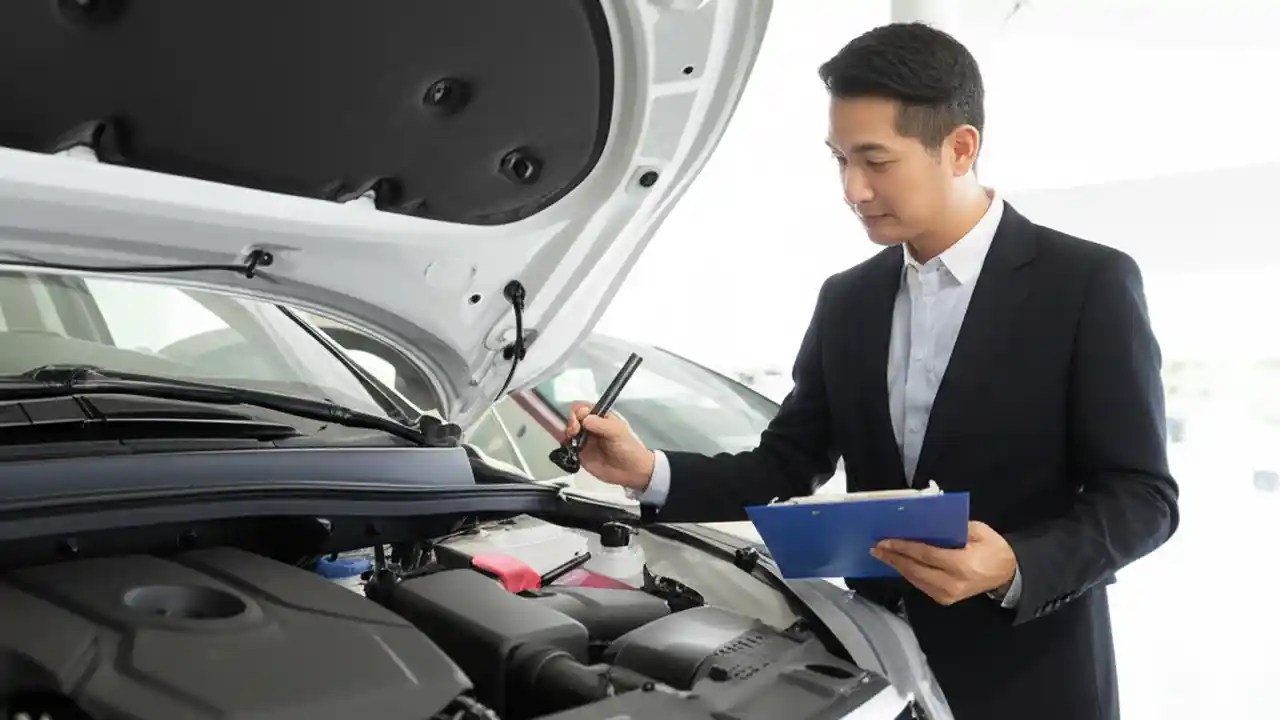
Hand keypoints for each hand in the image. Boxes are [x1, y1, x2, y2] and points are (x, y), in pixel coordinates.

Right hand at [563, 402, 655, 491]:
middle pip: (571, 417)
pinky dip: (564, 444)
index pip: (581, 407)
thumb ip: (601, 424)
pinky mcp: (579, 453)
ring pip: (566, 430)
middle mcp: (590, 426)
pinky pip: (566, 445)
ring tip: (572, 440)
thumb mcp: (617, 432)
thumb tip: (583, 418)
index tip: (580, 422)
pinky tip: (569, 447)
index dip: (578, 412)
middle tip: (574, 432)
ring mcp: (583, 439)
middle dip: (570, 422)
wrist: (630, 471)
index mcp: (600, 416)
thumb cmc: (628, 448)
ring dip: (565, 433)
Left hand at [871, 521, 1016, 605]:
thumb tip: (923, 524)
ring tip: (882, 554)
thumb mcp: (977, 531)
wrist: (1007, 574)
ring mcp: (948, 595)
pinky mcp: (945, 600)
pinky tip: (898, 563)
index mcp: (961, 565)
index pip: (924, 555)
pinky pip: (920, 585)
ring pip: (915, 579)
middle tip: (876, 547)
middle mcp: (952, 583)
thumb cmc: (993, 548)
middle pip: (915, 569)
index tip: (885, 541)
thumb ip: (952, 528)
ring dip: (897, 566)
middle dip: (893, 558)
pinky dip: (908, 573)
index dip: (903, 547)